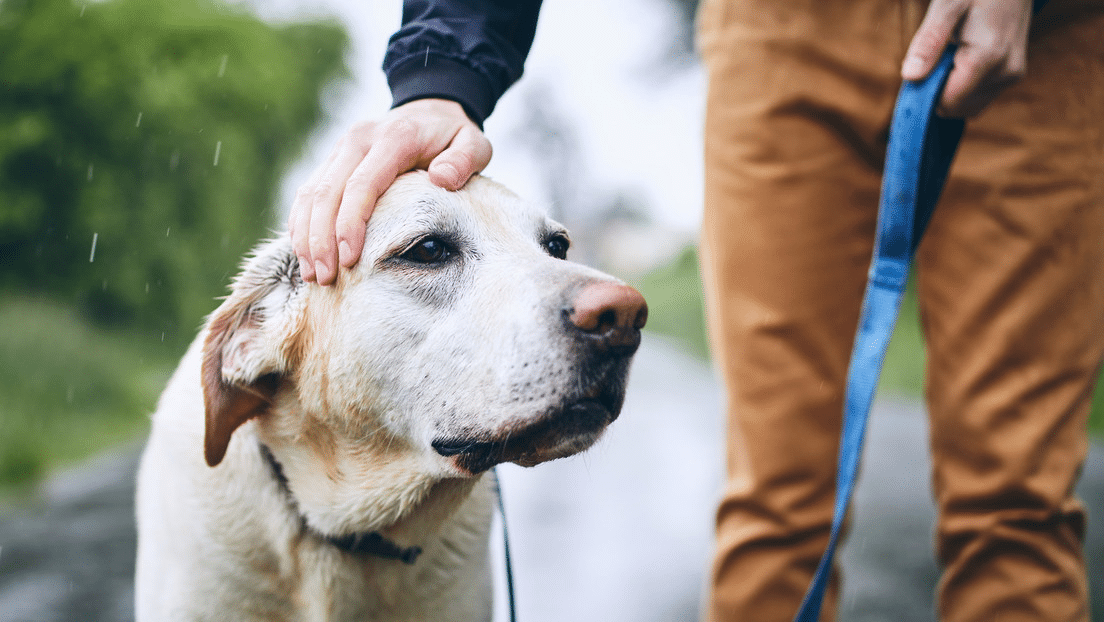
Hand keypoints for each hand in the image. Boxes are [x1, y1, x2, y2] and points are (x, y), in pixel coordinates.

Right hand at [289, 99, 491, 283]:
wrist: (430, 110)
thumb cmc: (453, 136)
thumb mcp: (473, 142)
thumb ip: (464, 160)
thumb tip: (442, 178)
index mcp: (394, 138)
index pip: (362, 183)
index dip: (351, 223)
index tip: (349, 260)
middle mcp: (359, 139)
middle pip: (327, 192)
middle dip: (321, 239)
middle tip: (325, 278)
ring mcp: (342, 148)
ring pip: (311, 193)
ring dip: (306, 236)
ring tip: (311, 275)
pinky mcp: (333, 159)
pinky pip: (308, 192)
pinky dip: (301, 223)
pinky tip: (304, 254)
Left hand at [901, 0, 1032, 117]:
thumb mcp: (947, 6)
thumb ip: (929, 41)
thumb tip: (910, 76)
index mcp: (988, 57)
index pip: (948, 101)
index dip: (925, 91)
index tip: (917, 69)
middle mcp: (1005, 73)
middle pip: (956, 108)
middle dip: (938, 91)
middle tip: (934, 58)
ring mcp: (1011, 76)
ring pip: (968, 107)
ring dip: (950, 89)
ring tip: (950, 55)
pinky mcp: (1012, 76)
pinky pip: (978, 97)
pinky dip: (963, 87)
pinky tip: (960, 60)